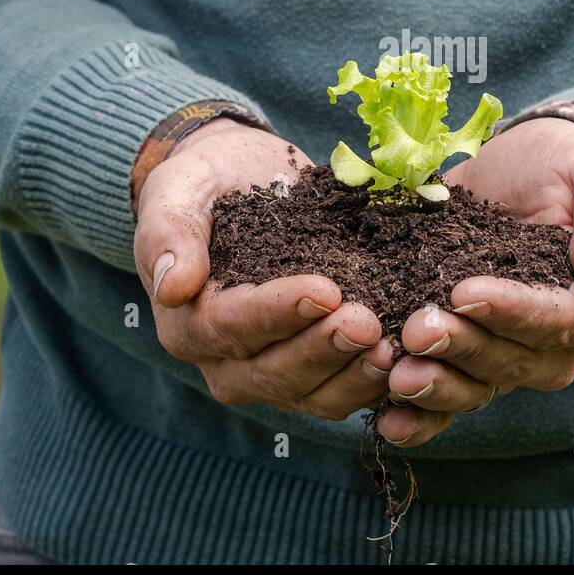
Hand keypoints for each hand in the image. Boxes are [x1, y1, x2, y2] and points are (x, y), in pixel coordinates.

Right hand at [134, 118, 392, 418]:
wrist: (240, 181)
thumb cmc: (206, 185)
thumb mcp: (177, 191)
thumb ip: (168, 233)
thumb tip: (172, 286)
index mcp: (186, 323)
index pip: (230, 328)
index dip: (277, 314)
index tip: (325, 291)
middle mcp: (225, 362)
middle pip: (272, 373)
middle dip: (322, 351)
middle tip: (367, 323)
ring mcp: (270, 373)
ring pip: (310, 394)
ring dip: (352, 376)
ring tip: (391, 349)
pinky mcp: (311, 372)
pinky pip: (339, 392)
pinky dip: (371, 383)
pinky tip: (405, 360)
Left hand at [376, 117, 573, 446]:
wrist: (527, 164)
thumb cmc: (573, 166)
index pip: (560, 321)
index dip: (513, 313)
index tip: (465, 293)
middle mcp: (559, 344)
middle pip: (512, 361)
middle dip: (463, 348)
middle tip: (417, 329)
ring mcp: (511, 353)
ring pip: (477, 385)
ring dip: (436, 385)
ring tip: (395, 372)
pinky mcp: (470, 350)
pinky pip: (450, 394)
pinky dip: (420, 415)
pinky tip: (385, 419)